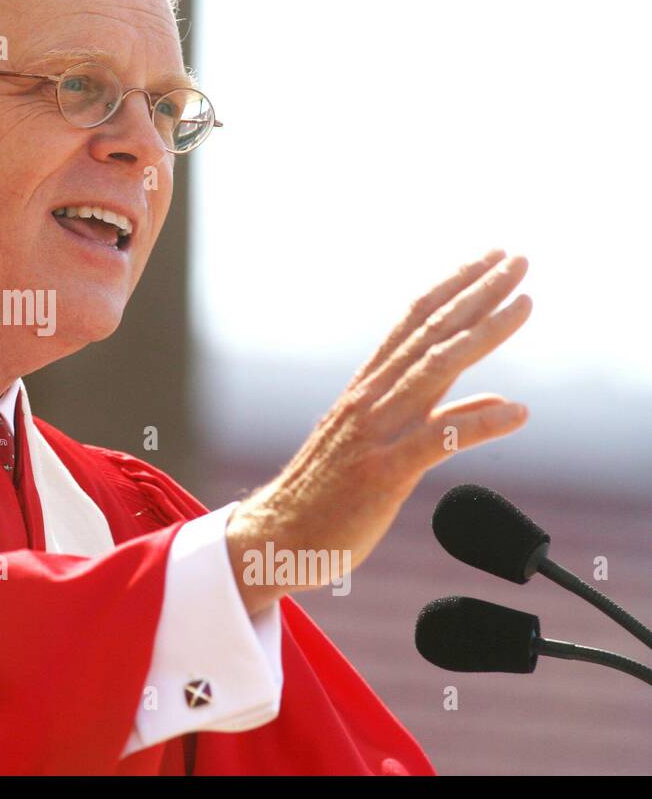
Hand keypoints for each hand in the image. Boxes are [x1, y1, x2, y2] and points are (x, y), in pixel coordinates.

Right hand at [226, 248, 531, 614]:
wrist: (276, 539)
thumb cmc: (328, 497)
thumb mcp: (385, 448)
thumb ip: (439, 420)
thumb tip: (498, 401)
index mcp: (366, 390)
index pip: (414, 324)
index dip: (454, 287)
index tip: (490, 260)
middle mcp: (369, 401)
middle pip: (429, 334)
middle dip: (476, 293)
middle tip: (515, 259)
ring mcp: (374, 434)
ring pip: (433, 371)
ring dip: (482, 334)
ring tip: (523, 304)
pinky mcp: (382, 474)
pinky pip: (436, 442)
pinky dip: (479, 424)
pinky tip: (517, 413)